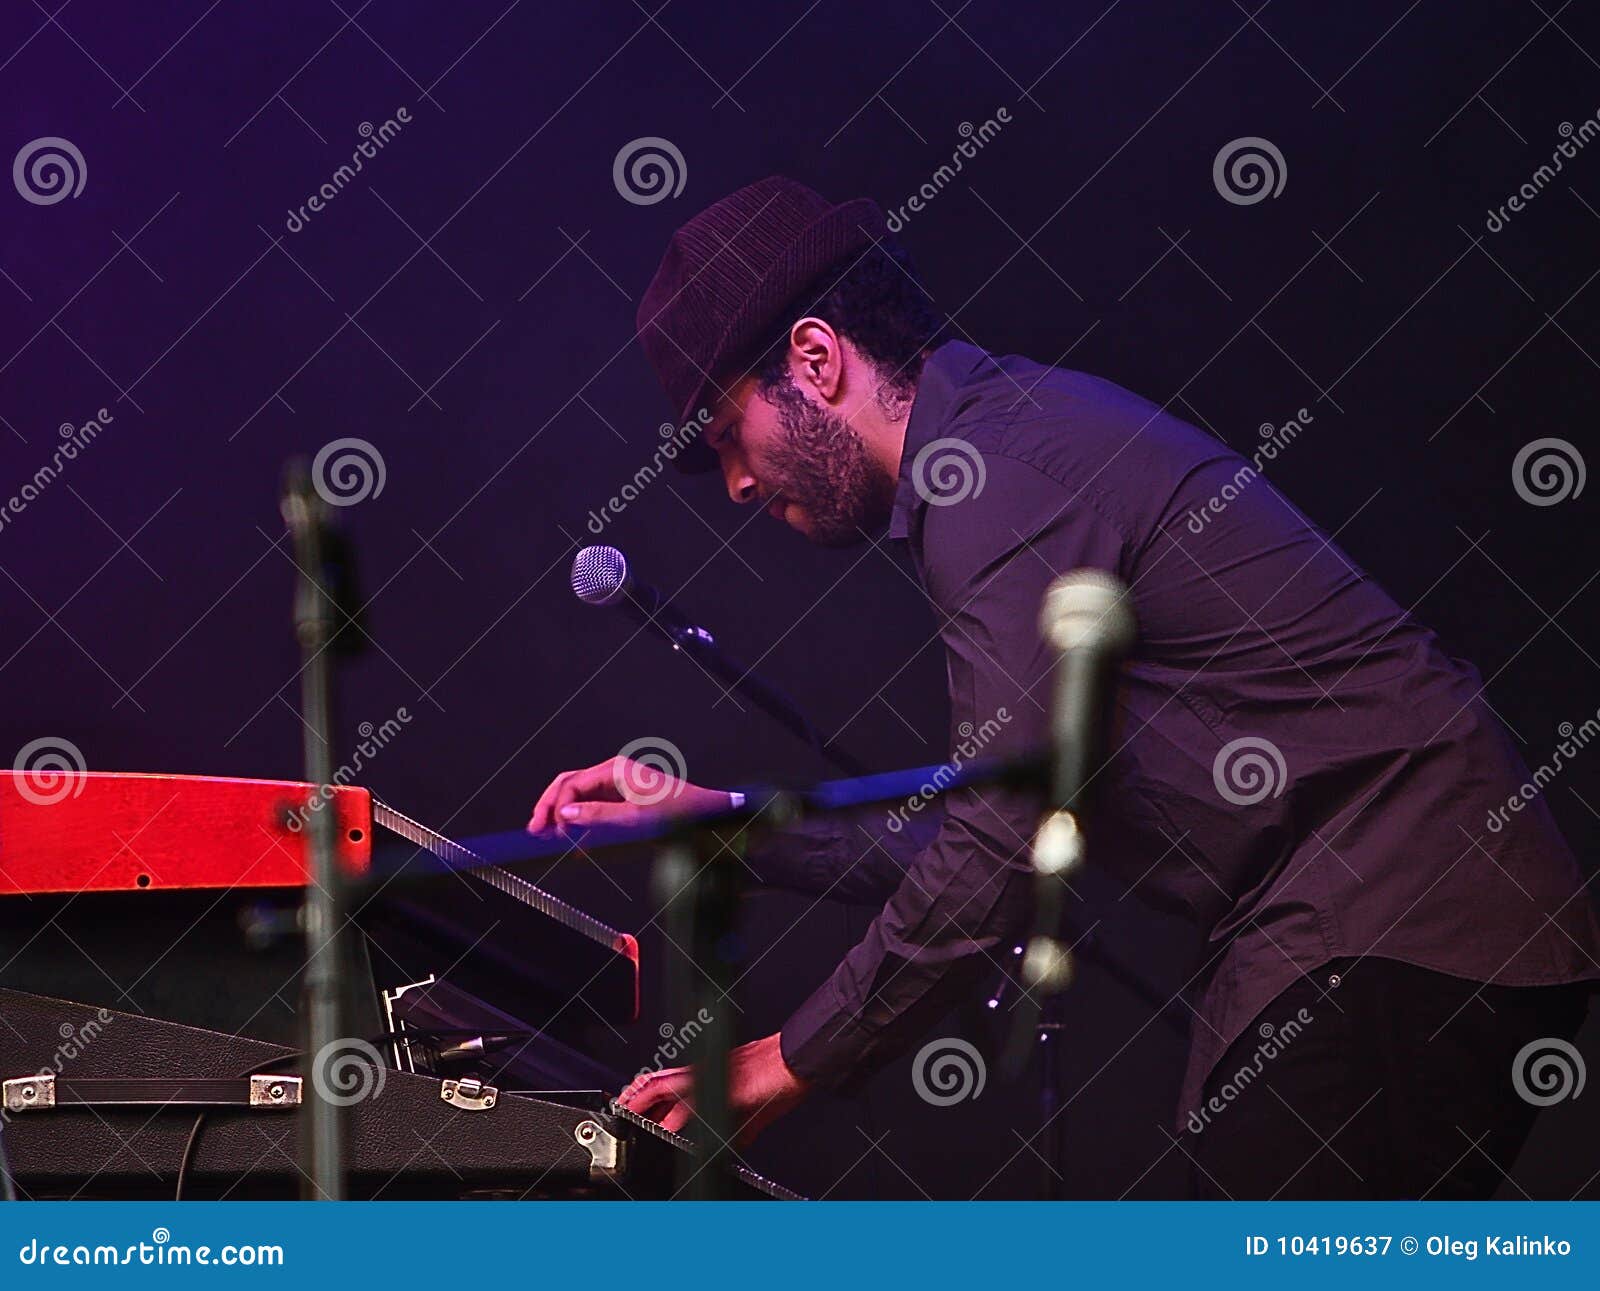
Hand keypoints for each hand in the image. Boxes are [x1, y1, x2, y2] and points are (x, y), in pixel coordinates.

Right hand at [527, 754, 731, 834]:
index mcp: (614, 769)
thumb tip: (565, 815)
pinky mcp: (623, 799)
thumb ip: (598, 817)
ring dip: (562, 814)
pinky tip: (572, 838)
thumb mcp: (635, 819)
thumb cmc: (678, 813)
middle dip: (550, 806)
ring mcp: (617, 785)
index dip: (558, 808)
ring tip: (547, 835)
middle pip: (569, 785)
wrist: (706, 815)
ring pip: (579, 796)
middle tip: (535, 829)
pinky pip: (593, 807)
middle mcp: (612, 773)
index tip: (554, 832)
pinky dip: (580, 821)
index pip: (572, 784)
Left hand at [616, 1032, 809, 1145]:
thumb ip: (737, 1129)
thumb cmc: (779, 1078)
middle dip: (635, 1100)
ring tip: (628, 1118)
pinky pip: (689, 1104)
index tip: (630, 1110)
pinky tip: (664, 1130)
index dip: (645, 1099)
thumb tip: (730, 1148)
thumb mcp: (752, 1111)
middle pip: (658, 1083)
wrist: (796, 1061)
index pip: (668, 1087)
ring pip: (665, 1087)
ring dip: (644, 1106)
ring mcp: (709, 1078)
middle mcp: (703, 1075)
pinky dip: (674, 1119)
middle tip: (618, 1112)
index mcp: (708, 1078)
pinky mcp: (720, 1087)